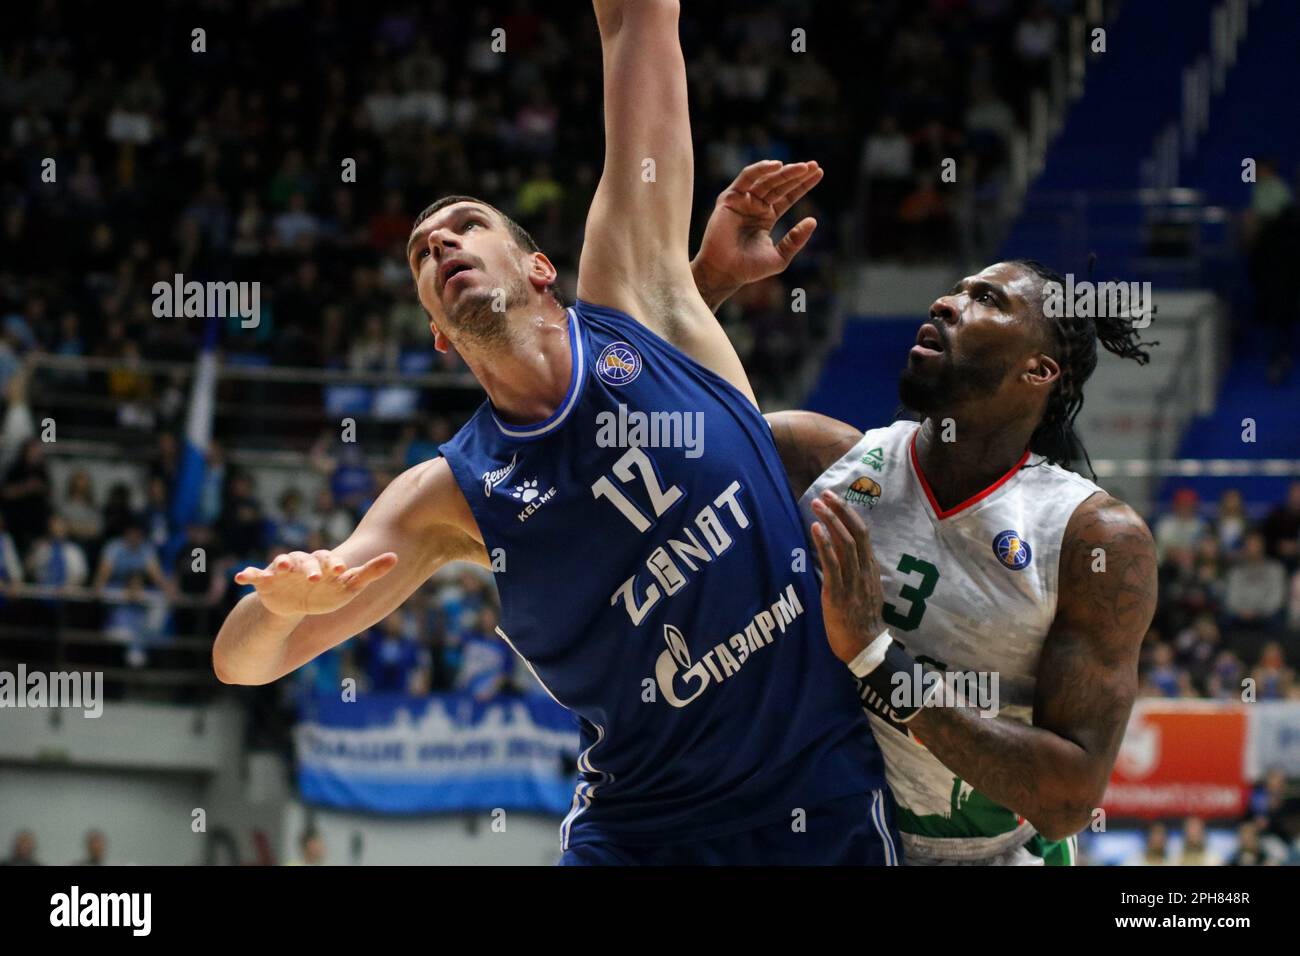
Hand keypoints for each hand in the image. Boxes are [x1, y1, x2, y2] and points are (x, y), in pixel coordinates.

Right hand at [234, 549, 397, 616]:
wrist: (298, 605)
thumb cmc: (328, 592)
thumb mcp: (349, 586)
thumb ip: (370, 572)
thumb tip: (395, 557)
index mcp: (321, 562)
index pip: (328, 559)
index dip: (333, 564)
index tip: (341, 570)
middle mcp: (301, 563)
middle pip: (304, 560)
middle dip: (309, 568)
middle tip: (315, 579)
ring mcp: (281, 570)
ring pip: (279, 563)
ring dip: (279, 564)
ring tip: (280, 569)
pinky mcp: (264, 580)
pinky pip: (253, 574)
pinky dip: (246, 574)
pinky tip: (239, 578)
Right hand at [692, 160, 822, 307]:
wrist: (725, 272)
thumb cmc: (749, 268)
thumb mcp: (780, 256)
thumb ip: (796, 240)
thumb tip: (813, 220)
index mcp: (767, 216)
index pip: (788, 196)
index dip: (803, 185)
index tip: (818, 173)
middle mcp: (755, 206)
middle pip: (779, 184)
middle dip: (797, 174)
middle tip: (814, 166)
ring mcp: (742, 201)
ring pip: (766, 179)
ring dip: (784, 172)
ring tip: (802, 167)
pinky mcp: (730, 198)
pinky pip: (746, 178)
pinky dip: (760, 169)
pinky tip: (777, 166)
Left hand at [810, 490, 886, 663]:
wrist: (864, 647)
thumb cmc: (860, 620)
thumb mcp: (864, 591)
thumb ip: (856, 572)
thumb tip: (840, 555)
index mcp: (870, 569)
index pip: (863, 534)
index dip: (850, 514)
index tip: (836, 498)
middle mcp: (864, 571)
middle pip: (856, 532)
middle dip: (841, 510)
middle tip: (826, 493)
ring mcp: (852, 581)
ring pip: (845, 543)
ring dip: (830, 521)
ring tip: (817, 504)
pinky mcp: (838, 592)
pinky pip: (833, 563)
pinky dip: (824, 544)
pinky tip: (815, 529)